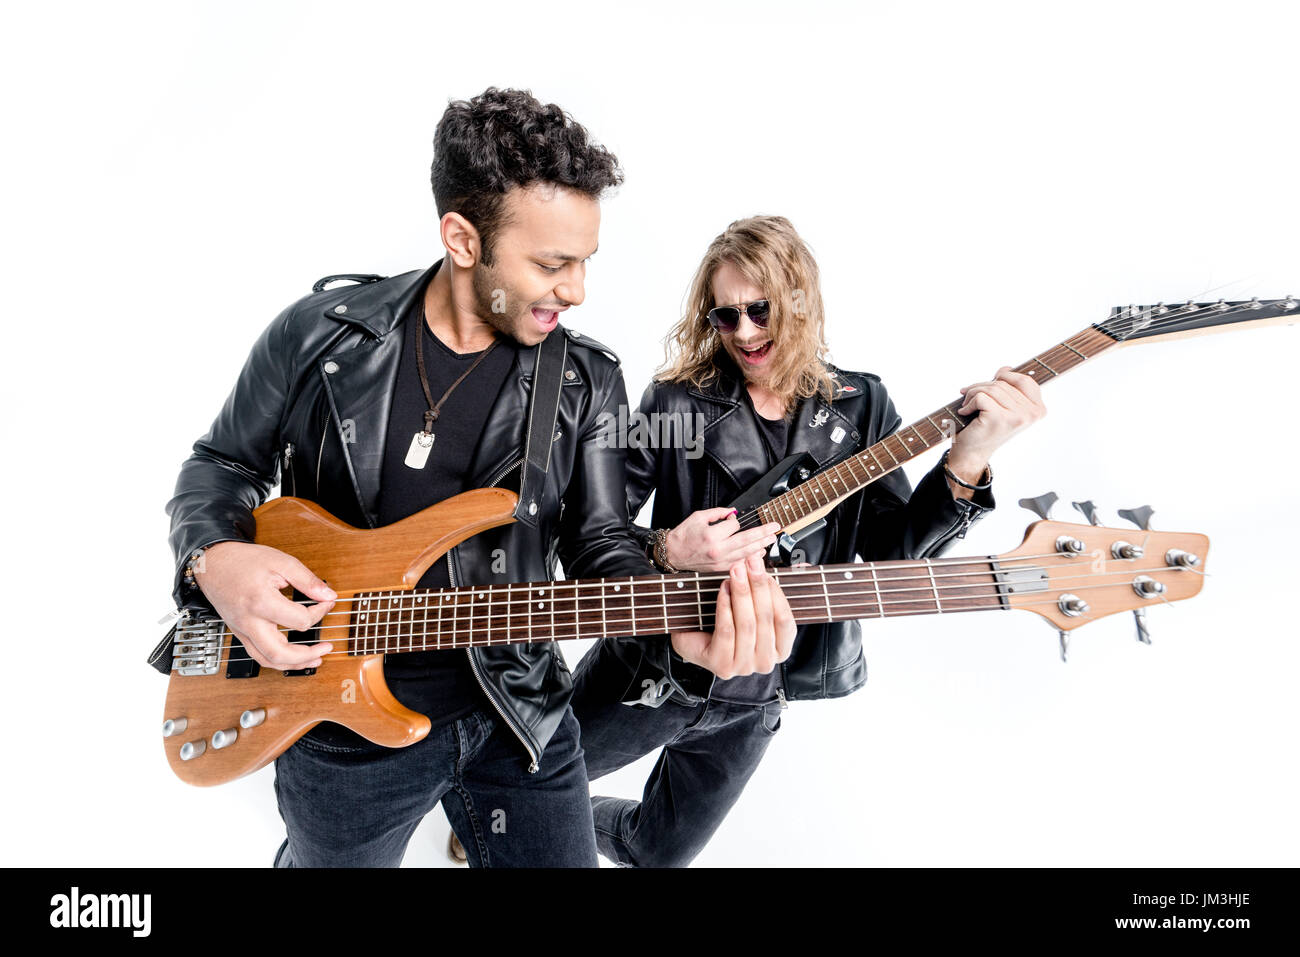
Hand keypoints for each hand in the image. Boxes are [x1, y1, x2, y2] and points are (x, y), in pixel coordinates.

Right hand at [191, 541, 336, 668]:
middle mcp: (249, 622)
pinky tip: (293, 657)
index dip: (320, 612)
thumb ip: (307, 580)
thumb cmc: (243, 561)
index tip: (326, 602)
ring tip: (315, 659)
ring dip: (294, 664)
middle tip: (326, 648)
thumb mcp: (281, 562)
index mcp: (261, 602)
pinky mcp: (240, 633)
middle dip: (307, 656)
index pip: (299, 620)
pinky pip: (258, 655)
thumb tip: (329, 595)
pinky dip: (278, 660)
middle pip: (279, 653)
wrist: (212, 564)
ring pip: (267, 660)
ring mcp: (242, 630)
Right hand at [664, 507, 779, 571]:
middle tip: (775, 528)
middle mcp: (718, 549)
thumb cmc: (683, 536)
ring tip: (771, 540)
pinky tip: (759, 553)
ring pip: (746, 553)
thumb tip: (733, 512)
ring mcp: (720, 561)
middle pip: (746, 540)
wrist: (673, 554)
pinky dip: (751, 558)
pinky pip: (740, 563)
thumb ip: (717, 513)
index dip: (735, 520)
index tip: (731, 518)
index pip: (734, 526)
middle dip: (762, 533)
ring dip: (761, 545)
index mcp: (712, 535)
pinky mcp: (720, 568)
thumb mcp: (698, 517)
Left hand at [670, 552, 795, 678]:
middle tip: (749, 563)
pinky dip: (725, 607)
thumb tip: (798, 563)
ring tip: (735, 572)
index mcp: (780, 650)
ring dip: (741, 593)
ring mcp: (744, 667)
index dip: (775, 591)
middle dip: (757, 586)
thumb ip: (772, 589)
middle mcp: (765, 662)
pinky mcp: (723, 666)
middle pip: (765, 619)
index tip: (763, 567)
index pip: (785, 620)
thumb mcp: (754, 605)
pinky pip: (727, 631)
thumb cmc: (729, 621)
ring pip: (746, 624)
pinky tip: (723, 589)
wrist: (694, 640)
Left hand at [950, 366, 1046, 477]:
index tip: (992, 383)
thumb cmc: (986, 427)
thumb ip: (1010, 386)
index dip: (1005, 376)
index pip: (1024, 379)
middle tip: (970, 396)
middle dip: (983, 386)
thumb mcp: (1004, 404)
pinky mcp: (999, 419)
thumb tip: (1006, 368)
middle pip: (1004, 382)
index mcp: (1038, 409)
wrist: (972, 452)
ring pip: (992, 388)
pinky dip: (969, 402)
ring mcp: (1018, 417)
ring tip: (968, 405)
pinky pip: (981, 396)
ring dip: (973, 393)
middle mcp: (1032, 414)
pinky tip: (966, 412)